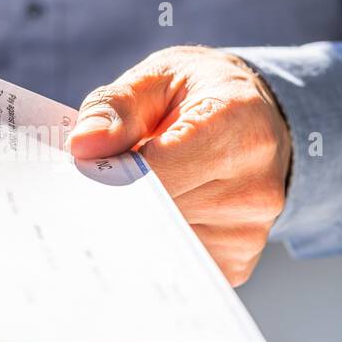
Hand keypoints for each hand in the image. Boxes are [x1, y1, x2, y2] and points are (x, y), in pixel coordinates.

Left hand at [67, 46, 290, 286]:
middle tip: (102, 181)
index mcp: (239, 125)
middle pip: (157, 211)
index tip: (91, 166)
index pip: (161, 169)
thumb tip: (83, 146)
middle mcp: (256, 183)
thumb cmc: (201, 94)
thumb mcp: (158, 78)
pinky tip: (160, 214)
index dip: (115, 171)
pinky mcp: (237, 261)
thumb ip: (116, 107)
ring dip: (138, 222)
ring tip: (143, 189)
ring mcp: (249, 229)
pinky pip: (175, 263)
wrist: (258, 120)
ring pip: (161, 241)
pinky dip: (156, 244)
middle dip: (120, 199)